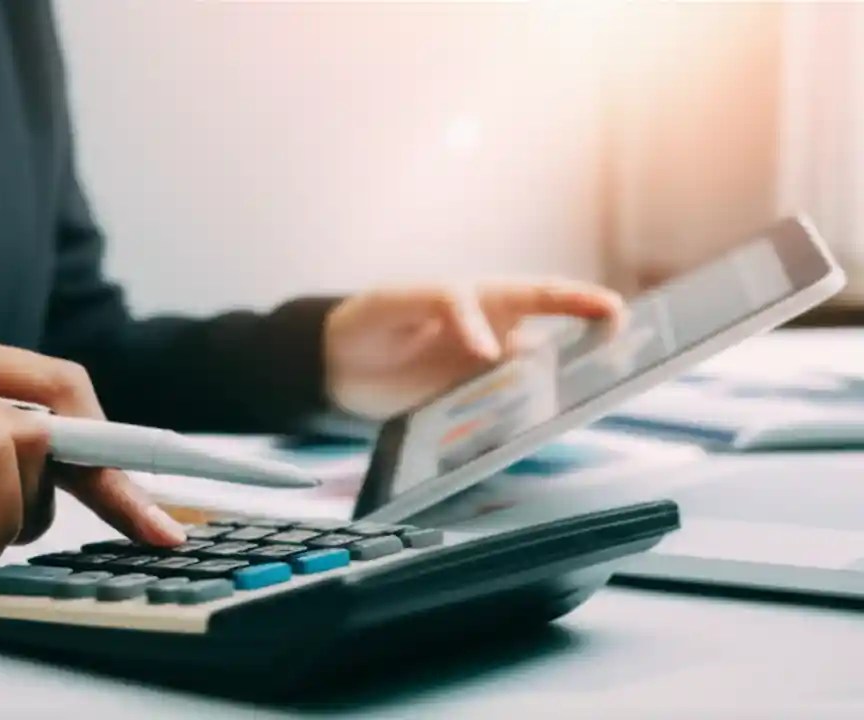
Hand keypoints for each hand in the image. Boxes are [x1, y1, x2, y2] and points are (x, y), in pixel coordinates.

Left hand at [324, 278, 625, 418]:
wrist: (334, 366)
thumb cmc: (371, 319)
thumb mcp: (401, 301)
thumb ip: (447, 308)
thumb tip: (490, 348)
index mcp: (485, 300)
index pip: (544, 296)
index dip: (582, 300)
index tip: (614, 313)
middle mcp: (497, 339)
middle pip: (557, 345)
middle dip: (595, 352)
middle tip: (628, 364)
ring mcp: (486, 378)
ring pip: (536, 387)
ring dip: (561, 396)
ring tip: (589, 406)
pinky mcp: (469, 412)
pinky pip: (505, 420)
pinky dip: (522, 428)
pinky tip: (533, 437)